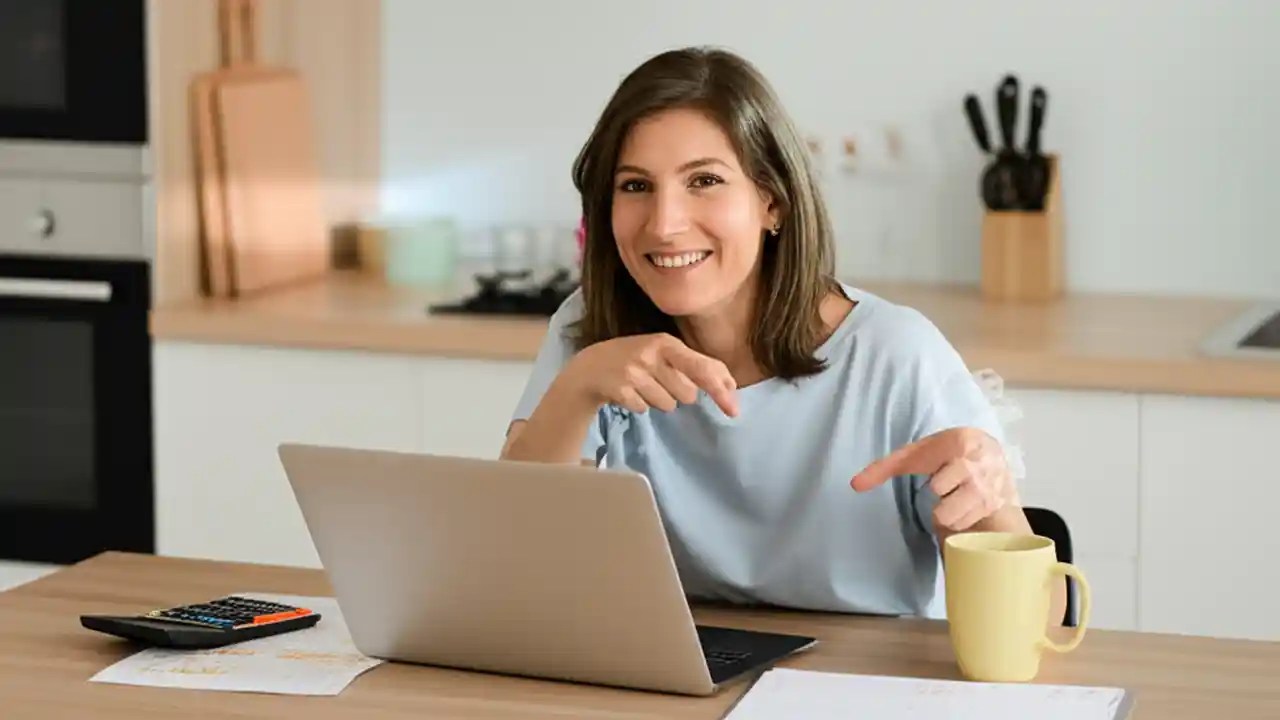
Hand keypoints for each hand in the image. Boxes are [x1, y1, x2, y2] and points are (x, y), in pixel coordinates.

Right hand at [566, 333, 739, 416]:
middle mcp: (651, 354)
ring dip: (658, 401)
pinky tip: (629, 392)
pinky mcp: (619, 389)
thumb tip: (731, 386)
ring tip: (642, 386)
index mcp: (667, 343)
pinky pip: (645, 409)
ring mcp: (633, 371)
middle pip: (687, 394)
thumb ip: (697, 366)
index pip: (702, 368)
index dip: (720, 390)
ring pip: (668, 405)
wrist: (590, 366)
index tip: (734, 409)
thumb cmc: (637, 359)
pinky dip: (640, 405)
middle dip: (678, 393)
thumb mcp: (664, 353)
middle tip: (659, 381)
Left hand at [850, 427, 1016, 532]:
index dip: (935, 485)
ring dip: (951, 510)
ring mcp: (993, 485)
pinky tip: (970, 503)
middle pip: (941, 500)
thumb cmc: (945, 455)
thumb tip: (854, 485)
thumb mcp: (916, 455)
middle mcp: (981, 462)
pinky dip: (964, 518)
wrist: (992, 459)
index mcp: (961, 442)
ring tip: (958, 493)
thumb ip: (883, 468)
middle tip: (951, 484)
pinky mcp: (1000, 503)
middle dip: (942, 496)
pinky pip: (965, 524)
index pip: (936, 484)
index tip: (940, 479)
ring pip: (952, 517)